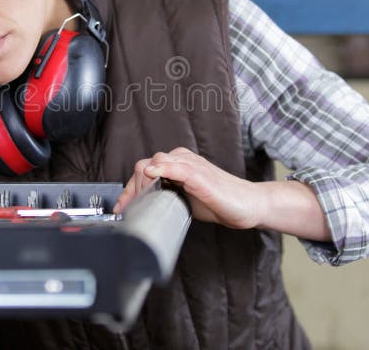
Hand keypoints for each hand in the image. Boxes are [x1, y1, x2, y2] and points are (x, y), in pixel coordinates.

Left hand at [114, 147, 259, 228]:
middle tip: (128, 209)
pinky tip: (153, 173)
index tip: (122, 207)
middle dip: (132, 187)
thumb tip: (143, 206)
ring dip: (142, 181)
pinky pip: (178, 167)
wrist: (247, 205)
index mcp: (177, 164)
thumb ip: (165, 195)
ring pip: (158, 161)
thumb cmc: (218, 202)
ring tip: (138, 202)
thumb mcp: (184, 199)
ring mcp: (192, 165)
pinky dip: (163, 168)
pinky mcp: (200, 175)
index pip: (145, 168)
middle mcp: (182, 159)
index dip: (130, 188)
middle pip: (146, 164)